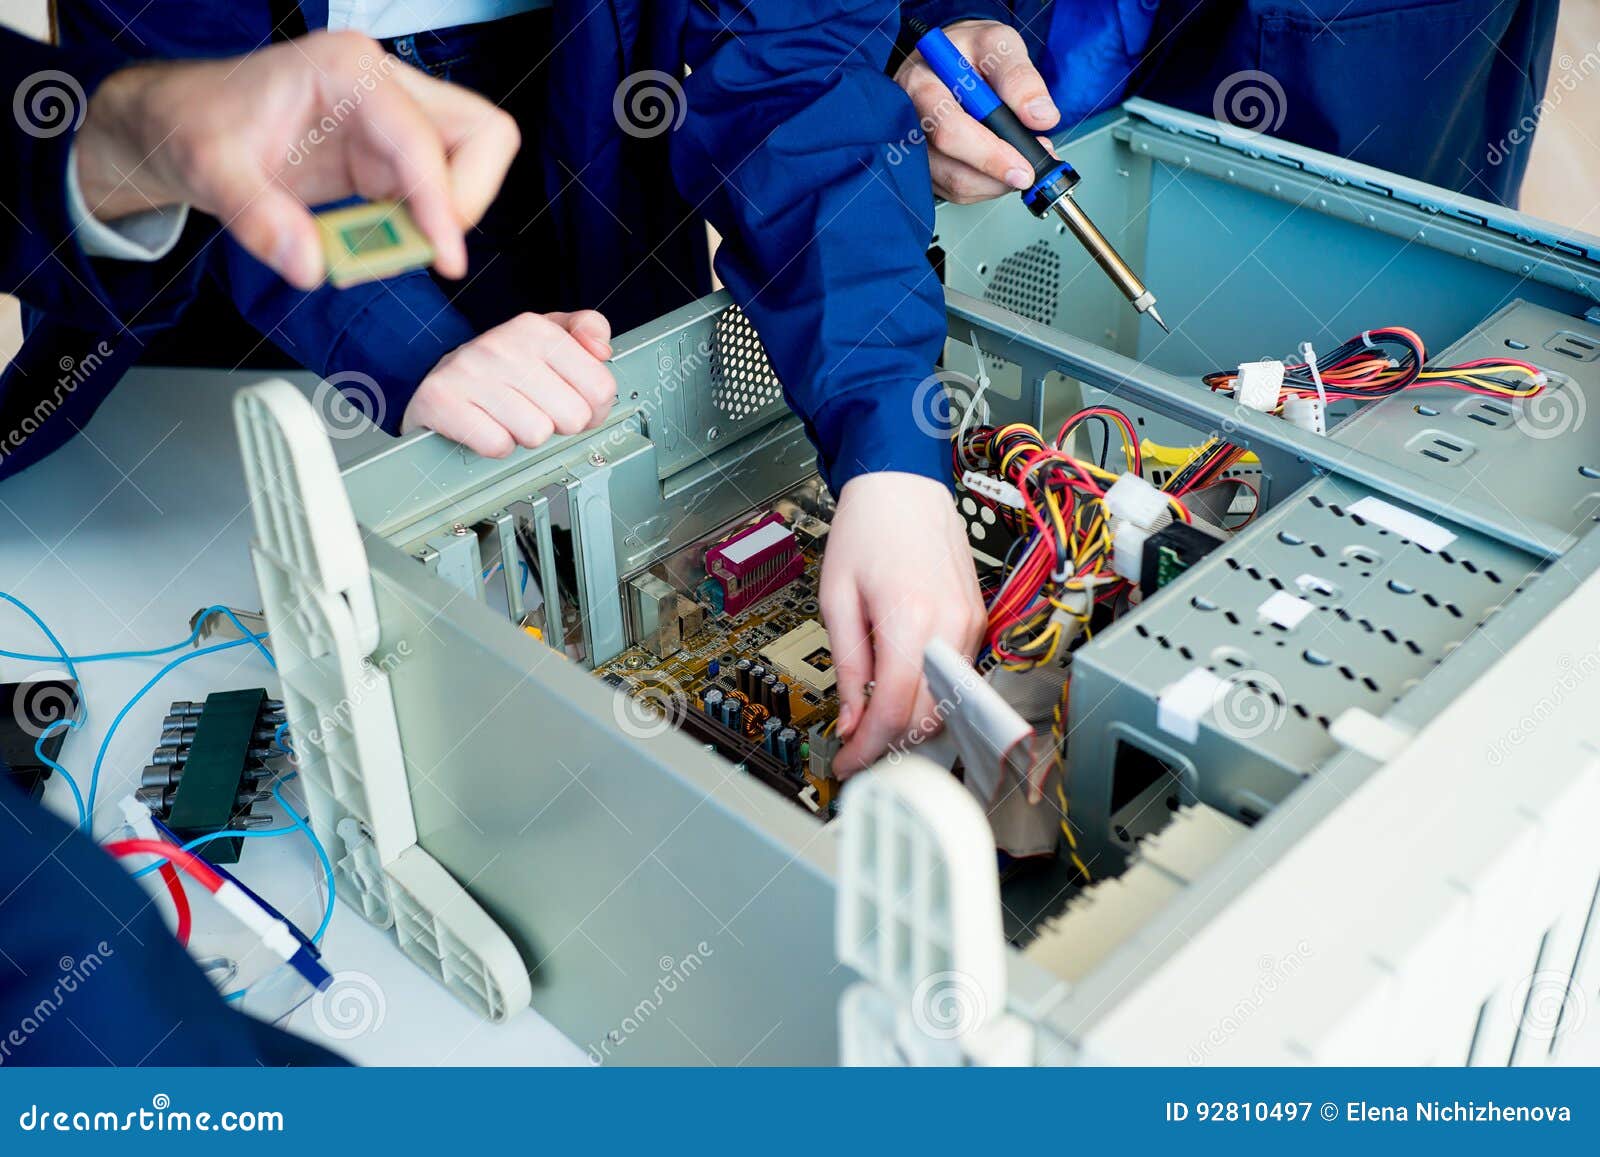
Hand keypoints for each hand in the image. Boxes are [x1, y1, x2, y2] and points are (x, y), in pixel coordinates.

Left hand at [74, 30, 518, 288]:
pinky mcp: (393, 153)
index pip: (424, 138)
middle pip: (482, 133)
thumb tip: (312, 267)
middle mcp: (384, 84)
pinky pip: (441, 190)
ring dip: (451, 213)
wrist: (185, 124)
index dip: (443, 201)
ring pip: (476, 158)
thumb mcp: (210, 173)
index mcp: (346, 70)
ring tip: (393, 245)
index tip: (445, 259)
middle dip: (467, 197)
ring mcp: (395, 117)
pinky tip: (378, 240)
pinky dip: (425, 225)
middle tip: (428, 245)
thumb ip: (259, 220)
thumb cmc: (197, 128)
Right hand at [401, 310, 615, 456]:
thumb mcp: (549, 335)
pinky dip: (496, 445)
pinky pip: (498, 446)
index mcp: (536, 330)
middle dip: (560, 423)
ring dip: (526, 435)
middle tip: (539, 410)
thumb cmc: (502, 363)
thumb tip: (602, 348)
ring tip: (511, 416)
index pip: (600, 387)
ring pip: (537, 434)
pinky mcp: (443, 402)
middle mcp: (502, 346)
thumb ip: (587, 330)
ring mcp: (470, 373)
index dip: (594, 407)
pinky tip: (488, 425)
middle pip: (573, 417)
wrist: (440, 377)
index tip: (575, 402)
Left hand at [820, 472, 986, 775]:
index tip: (847, 763)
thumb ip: (847, 666)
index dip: (868, 749)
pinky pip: (958, 676)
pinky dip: (931, 693)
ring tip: (875, 720)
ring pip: (949, 703)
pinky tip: (902, 687)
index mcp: (911, 620)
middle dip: (892, 744)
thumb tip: (851, 720)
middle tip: (858, 749)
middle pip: (929, 718)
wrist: (904, 485)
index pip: (895, 712)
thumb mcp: (836, 599)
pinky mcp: (978, 620)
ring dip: (913, 722)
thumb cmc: (867, 529)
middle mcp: (950, 626)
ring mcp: (971, 624)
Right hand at [894, 20, 1055, 203]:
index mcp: (921, 85)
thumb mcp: (998, 45)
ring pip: (955, 185)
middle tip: (1029, 172)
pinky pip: (956, 192)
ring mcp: (914, 149)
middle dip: (996, 175)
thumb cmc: (969, 52)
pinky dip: (987, 185)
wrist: (950, 60)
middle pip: (949, 168)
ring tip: (1021, 160)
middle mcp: (909, 121)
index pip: (949, 130)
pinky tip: (1000, 165)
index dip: (988, 155)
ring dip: (995, 182)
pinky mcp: (925, 169)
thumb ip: (1019, 77)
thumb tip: (1041, 117)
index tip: (1023, 167)